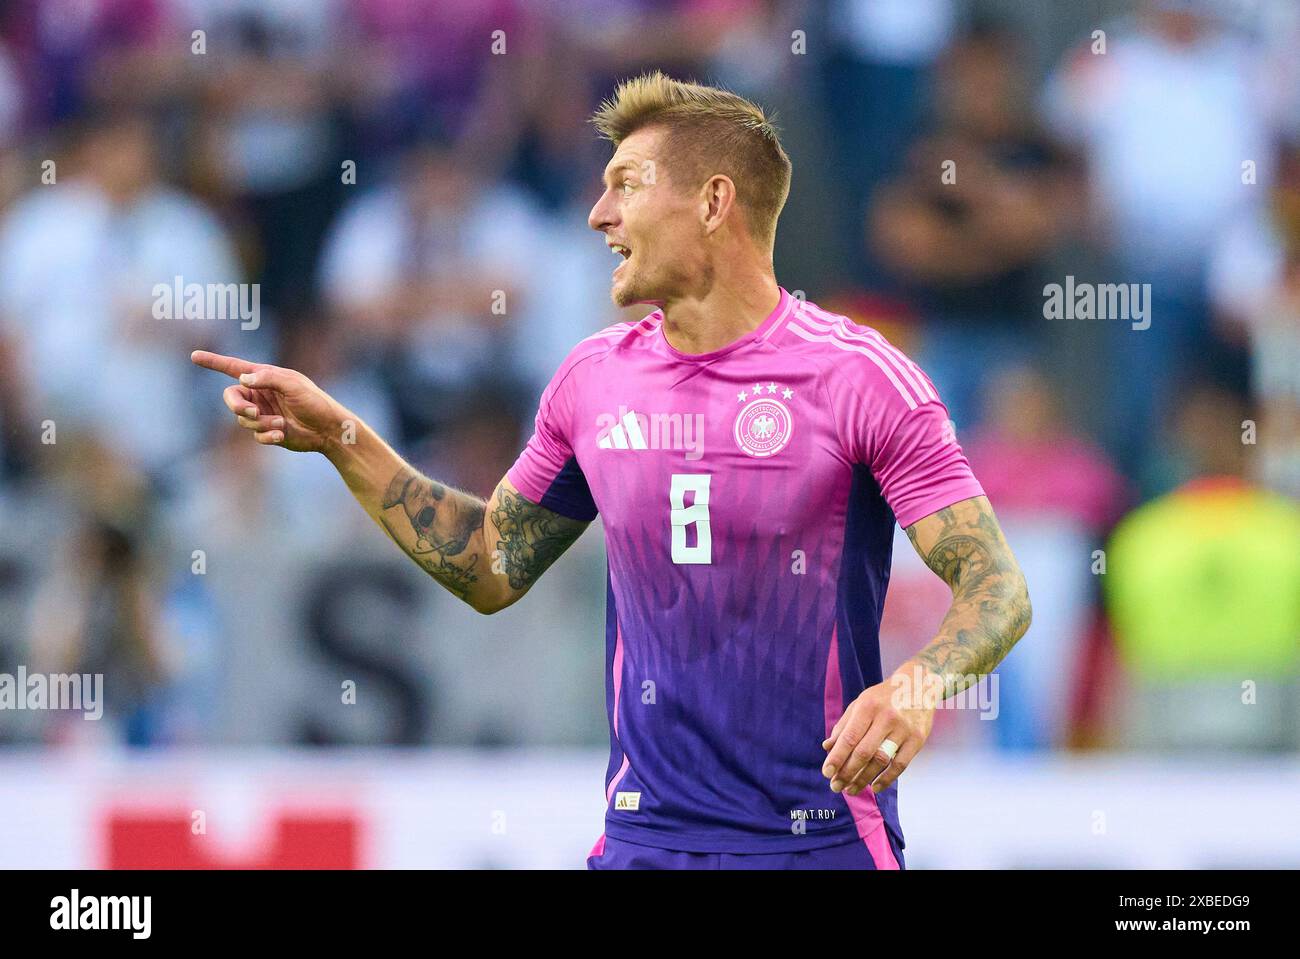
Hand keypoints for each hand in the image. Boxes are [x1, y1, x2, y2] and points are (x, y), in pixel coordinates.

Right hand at [191, 350, 348, 453]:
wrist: (328, 430)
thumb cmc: (315, 402)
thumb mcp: (294, 385)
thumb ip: (268, 379)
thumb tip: (243, 378)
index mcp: (265, 378)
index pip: (234, 368)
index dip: (214, 362)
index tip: (194, 356)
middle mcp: (259, 395)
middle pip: (230, 398)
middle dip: (237, 406)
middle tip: (253, 412)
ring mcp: (262, 413)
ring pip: (242, 419)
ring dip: (260, 422)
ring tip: (280, 423)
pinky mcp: (267, 431)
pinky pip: (255, 434)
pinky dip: (266, 435)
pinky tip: (281, 434)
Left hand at [821, 669, 936, 796]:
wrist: (918, 685)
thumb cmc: (883, 697)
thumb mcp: (861, 703)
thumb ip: (844, 725)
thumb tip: (828, 747)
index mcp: (868, 706)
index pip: (849, 737)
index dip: (837, 757)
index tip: (826, 773)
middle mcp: (886, 717)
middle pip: (863, 752)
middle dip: (847, 773)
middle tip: (836, 787)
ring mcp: (903, 729)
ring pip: (881, 760)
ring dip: (864, 779)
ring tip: (851, 789)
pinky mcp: (917, 739)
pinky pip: (900, 765)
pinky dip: (887, 779)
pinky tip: (875, 787)